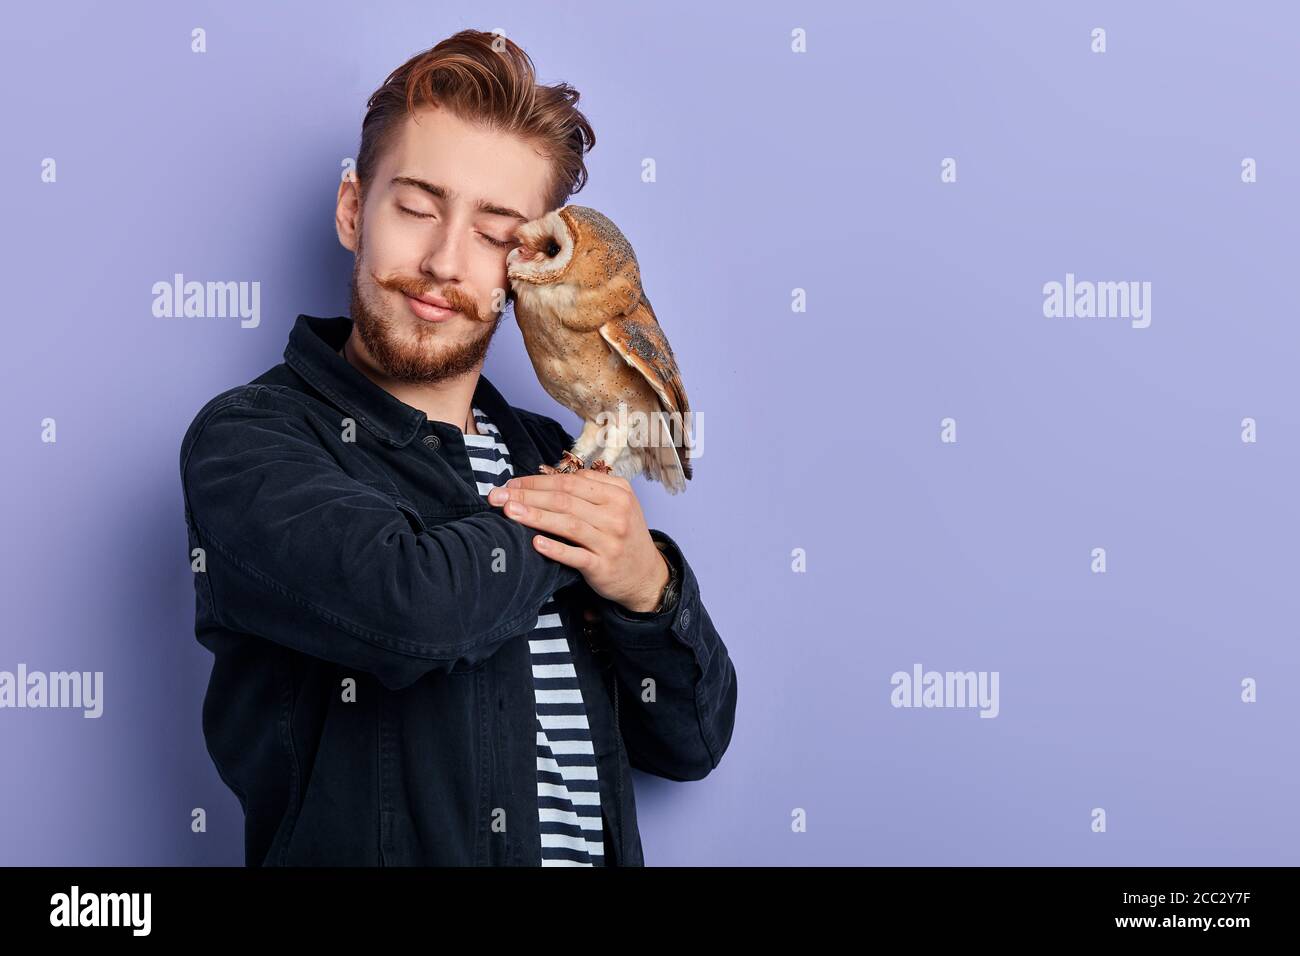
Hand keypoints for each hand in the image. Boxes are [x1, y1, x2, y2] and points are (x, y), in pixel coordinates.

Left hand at [487, 470, 669, 612]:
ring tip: (509, 512)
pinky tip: (535, 543)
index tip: (510, 484)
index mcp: (617, 493)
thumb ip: (588, 489)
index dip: (536, 481)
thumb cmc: (623, 535)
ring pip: (568, 524)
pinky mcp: (604, 566)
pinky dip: (555, 548)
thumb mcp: (616, 505)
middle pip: (565, 500)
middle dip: (528, 495)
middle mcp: (616, 514)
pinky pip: (576, 556)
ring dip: (535, 517)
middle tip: (498, 496)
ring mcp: (611, 541)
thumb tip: (547, 478)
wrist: (646, 575)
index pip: (569, 482)